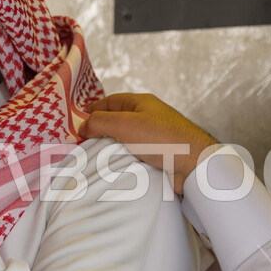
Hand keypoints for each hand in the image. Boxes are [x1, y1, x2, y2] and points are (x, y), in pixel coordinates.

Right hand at [83, 93, 217, 193]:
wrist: (194, 165)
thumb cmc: (164, 139)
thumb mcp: (125, 124)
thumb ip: (100, 122)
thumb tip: (83, 125)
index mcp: (142, 103)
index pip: (110, 102)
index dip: (93, 110)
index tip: (77, 122)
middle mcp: (148, 118)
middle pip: (116, 121)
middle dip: (99, 130)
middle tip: (80, 142)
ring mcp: (153, 138)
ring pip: (124, 141)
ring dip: (110, 148)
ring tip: (92, 157)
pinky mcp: (157, 157)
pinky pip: (133, 156)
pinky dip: (122, 160)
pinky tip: (112, 168)